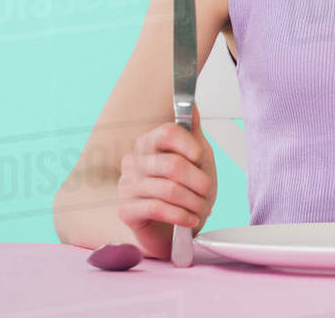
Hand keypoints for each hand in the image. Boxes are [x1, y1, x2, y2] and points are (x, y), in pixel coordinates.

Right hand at [115, 103, 217, 258]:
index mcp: (148, 144)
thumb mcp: (196, 159)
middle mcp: (133, 161)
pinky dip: (181, 216)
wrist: (173, 230)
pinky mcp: (126, 211)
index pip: (166, 132)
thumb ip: (192, 132)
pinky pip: (158, 208)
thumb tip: (191, 104)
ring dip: (194, 202)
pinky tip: (191, 220)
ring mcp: (126, 186)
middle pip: (172, 164)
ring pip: (169, 189)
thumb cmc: (185, 192)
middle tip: (208, 193)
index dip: (189, 144)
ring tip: (202, 209)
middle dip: (199, 182)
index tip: (200, 158)